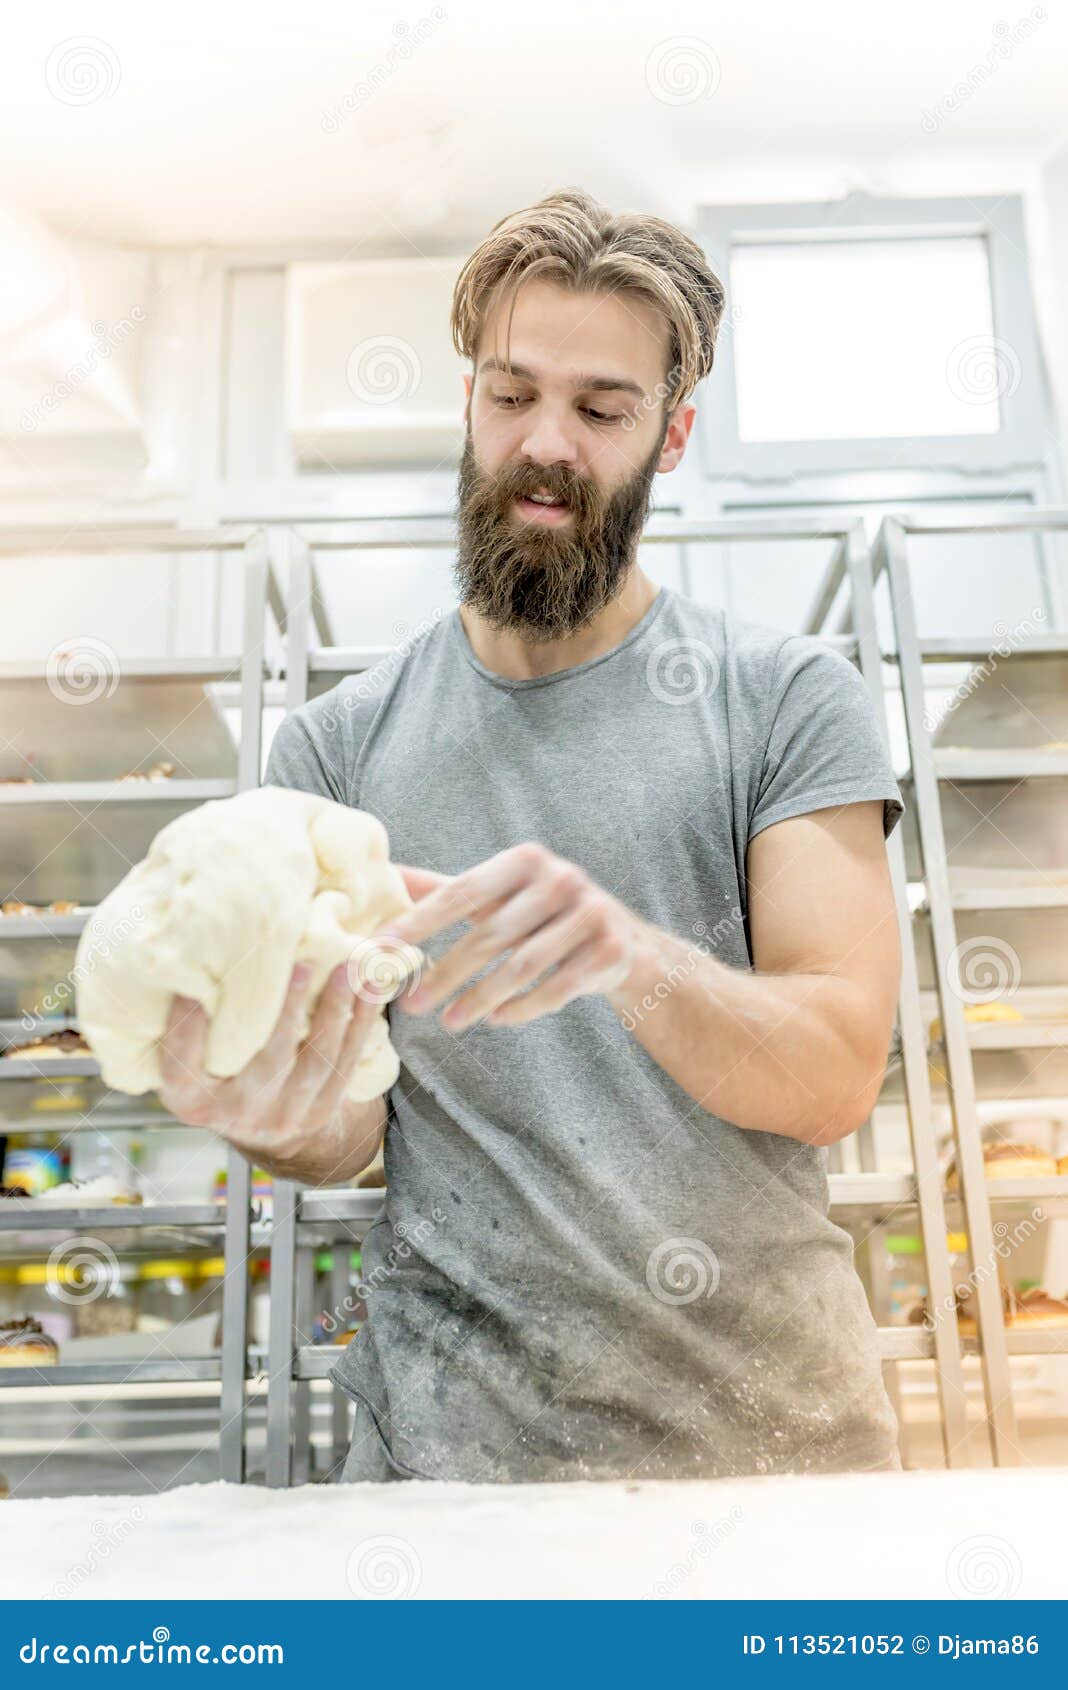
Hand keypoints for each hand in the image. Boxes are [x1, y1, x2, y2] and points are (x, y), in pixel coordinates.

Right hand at [157, 962, 381, 1141]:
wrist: (259, 1129)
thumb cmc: (216, 1073)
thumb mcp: (189, 1061)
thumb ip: (187, 1025)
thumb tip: (185, 954)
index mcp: (191, 1099)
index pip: (180, 1066)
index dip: (183, 1030)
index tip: (188, 990)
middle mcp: (236, 1113)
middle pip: (266, 1062)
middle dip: (288, 1013)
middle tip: (304, 965)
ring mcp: (282, 1116)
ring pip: (316, 1061)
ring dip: (335, 1011)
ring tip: (348, 969)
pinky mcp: (320, 1111)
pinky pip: (346, 1063)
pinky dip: (361, 1024)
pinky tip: (369, 989)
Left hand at [380, 843, 647, 1030]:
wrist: (624, 940)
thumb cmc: (543, 914)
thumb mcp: (499, 894)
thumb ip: (445, 889)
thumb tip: (387, 876)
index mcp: (525, 860)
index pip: (462, 892)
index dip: (420, 921)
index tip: (382, 947)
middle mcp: (561, 880)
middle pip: (490, 935)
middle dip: (445, 973)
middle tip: (411, 1004)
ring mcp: (590, 915)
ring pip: (522, 966)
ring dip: (479, 998)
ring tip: (449, 1022)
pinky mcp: (609, 951)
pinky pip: (557, 988)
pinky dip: (522, 1008)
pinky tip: (495, 1020)